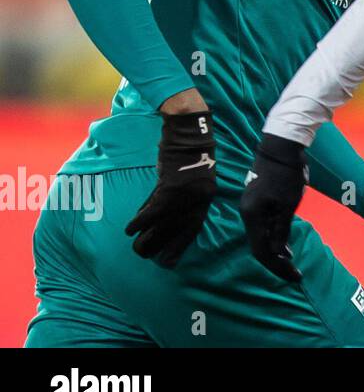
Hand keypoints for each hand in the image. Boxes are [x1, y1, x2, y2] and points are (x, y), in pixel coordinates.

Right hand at [125, 109, 217, 266]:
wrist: (187, 131)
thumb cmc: (184, 152)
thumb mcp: (183, 177)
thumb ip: (172, 196)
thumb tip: (153, 217)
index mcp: (206, 196)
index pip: (194, 227)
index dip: (180, 244)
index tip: (170, 260)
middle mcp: (200, 198)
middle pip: (180, 229)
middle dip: (164, 246)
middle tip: (150, 259)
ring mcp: (188, 193)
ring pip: (166, 223)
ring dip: (149, 238)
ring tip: (136, 249)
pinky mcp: (172, 187)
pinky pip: (154, 209)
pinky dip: (141, 220)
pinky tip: (129, 230)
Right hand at [240, 135, 308, 282]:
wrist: (281, 147)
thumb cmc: (287, 174)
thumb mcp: (289, 204)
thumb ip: (282, 229)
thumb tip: (279, 253)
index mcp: (252, 215)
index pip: (261, 250)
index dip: (278, 266)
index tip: (295, 276)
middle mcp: (247, 214)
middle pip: (259, 246)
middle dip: (277, 262)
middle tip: (295, 274)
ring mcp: (250, 207)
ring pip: (260, 237)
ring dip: (276, 251)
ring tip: (291, 263)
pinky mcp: (256, 202)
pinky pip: (263, 227)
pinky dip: (274, 238)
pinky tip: (285, 246)